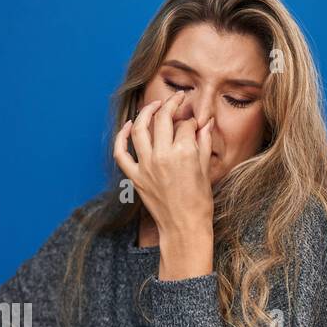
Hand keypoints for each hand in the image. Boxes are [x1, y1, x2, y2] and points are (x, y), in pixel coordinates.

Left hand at [113, 90, 215, 239]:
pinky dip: (121, 137)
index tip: (194, 123)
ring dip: (146, 112)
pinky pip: (121, 153)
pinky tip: (129, 125)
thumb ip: (203, 142)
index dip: (191, 121)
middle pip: (162, 119)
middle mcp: (162, 156)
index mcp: (183, 152)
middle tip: (177, 99)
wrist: (184, 227)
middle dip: (171, 104)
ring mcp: (145, 166)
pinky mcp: (135, 177)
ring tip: (154, 105)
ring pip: (140, 129)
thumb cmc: (199, 202)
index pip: (185, 124)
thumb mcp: (206, 169)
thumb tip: (206, 123)